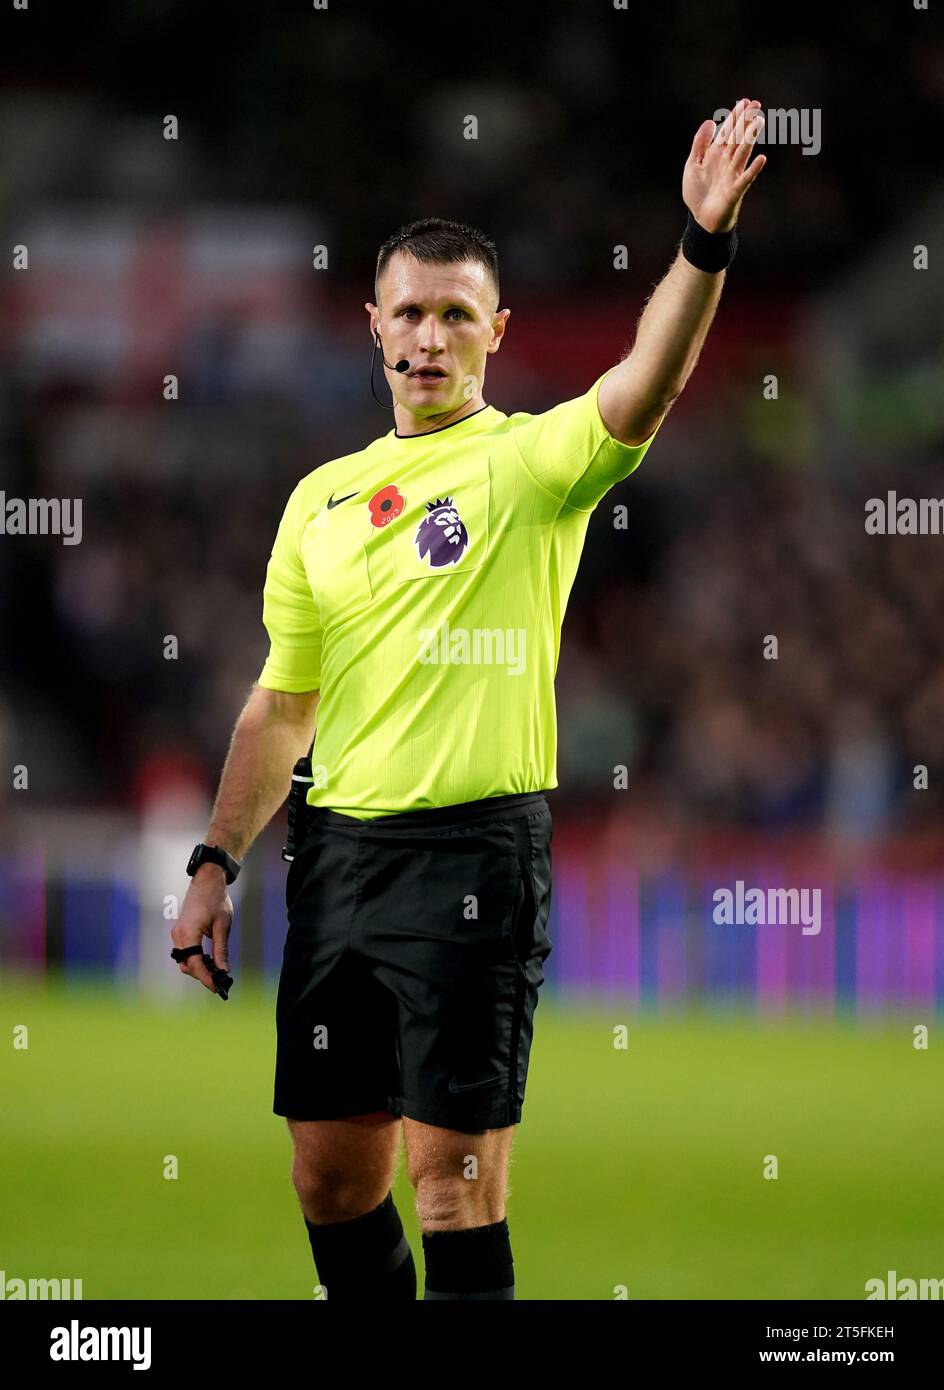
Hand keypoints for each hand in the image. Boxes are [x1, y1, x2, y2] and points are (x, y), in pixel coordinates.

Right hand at [171, 864, 232, 992]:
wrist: (206, 881)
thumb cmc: (216, 901)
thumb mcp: (222, 927)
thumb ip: (221, 950)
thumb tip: (223, 970)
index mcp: (188, 933)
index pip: (195, 963)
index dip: (205, 977)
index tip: (217, 987)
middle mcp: (178, 935)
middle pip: (187, 965)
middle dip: (202, 975)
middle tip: (220, 982)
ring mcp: (177, 933)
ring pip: (185, 960)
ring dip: (199, 968)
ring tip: (216, 972)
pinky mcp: (180, 932)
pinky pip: (185, 952)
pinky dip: (195, 959)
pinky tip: (209, 961)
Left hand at [683, 97, 766, 233]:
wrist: (700, 219)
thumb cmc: (698, 192)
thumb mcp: (692, 165)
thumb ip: (699, 144)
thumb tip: (710, 121)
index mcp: (717, 154)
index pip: (728, 131)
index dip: (735, 117)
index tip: (744, 102)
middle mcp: (727, 161)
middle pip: (738, 137)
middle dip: (745, 121)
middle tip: (756, 104)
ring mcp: (733, 174)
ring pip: (743, 152)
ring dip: (750, 137)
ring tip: (759, 122)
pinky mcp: (735, 190)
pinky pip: (746, 178)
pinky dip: (753, 169)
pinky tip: (761, 159)